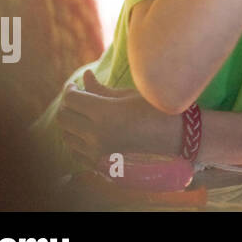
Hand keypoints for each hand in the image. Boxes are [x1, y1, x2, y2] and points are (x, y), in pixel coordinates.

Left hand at [57, 70, 180, 169]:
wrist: (176, 137)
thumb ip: (101, 88)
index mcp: (105, 113)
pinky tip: (87, 132)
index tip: (75, 85)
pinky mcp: (101, 164)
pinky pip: (75, 152)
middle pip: (64, 118)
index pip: (72, 99)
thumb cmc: (156, 110)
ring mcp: (98, 152)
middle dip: (68, 105)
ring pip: (67, 136)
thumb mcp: (129, 95)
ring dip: (71, 123)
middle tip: (78, 97)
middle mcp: (97, 135)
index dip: (70, 89)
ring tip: (84, 114)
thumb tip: (83, 77)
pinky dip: (76, 141)